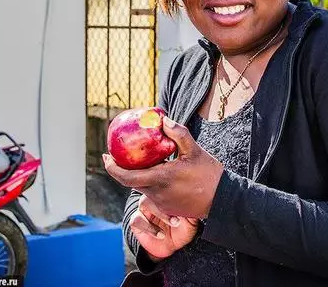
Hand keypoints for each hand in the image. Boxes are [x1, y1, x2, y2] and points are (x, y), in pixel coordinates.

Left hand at [103, 117, 223, 218]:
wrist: (222, 201)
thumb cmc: (209, 175)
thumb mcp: (195, 150)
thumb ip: (178, 134)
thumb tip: (162, 120)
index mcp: (160, 179)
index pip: (126, 177)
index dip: (111, 168)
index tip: (105, 156)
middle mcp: (157, 193)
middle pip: (131, 182)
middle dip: (122, 169)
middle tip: (120, 154)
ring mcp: (161, 203)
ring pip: (142, 187)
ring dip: (139, 175)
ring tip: (143, 159)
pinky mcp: (168, 208)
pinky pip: (153, 193)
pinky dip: (150, 181)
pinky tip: (158, 171)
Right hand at [129, 194, 199, 260]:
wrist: (171, 247)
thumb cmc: (181, 230)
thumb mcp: (191, 221)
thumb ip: (192, 210)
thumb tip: (198, 201)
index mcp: (165, 194)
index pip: (165, 184)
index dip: (174, 190)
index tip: (186, 202)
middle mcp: (153, 198)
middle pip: (153, 189)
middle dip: (167, 200)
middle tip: (180, 213)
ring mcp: (144, 209)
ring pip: (144, 202)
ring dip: (160, 213)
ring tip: (174, 224)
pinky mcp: (136, 222)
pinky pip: (137, 219)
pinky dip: (149, 227)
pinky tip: (161, 234)